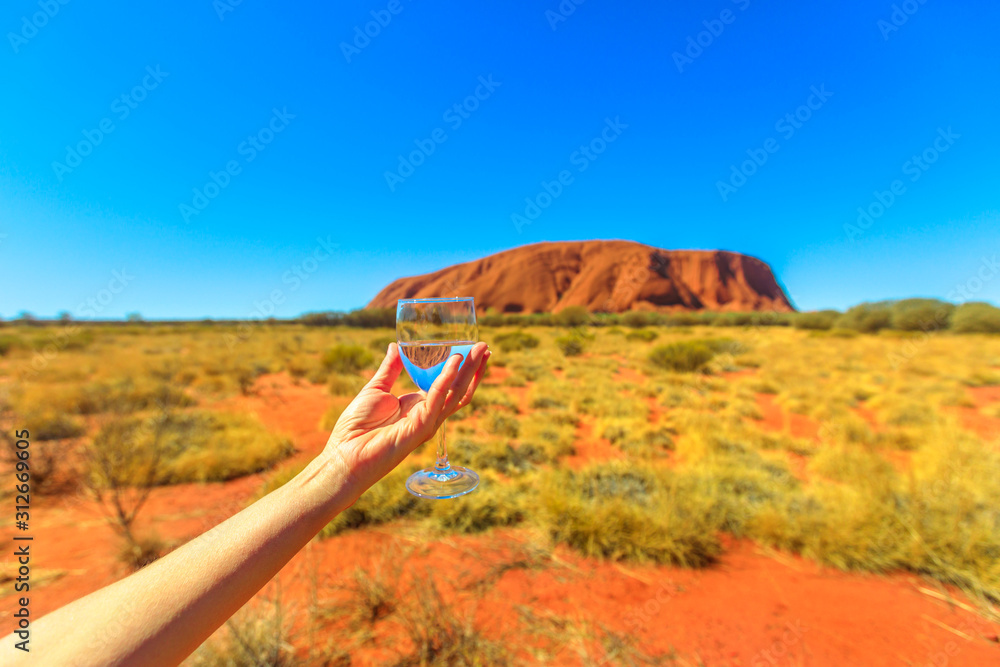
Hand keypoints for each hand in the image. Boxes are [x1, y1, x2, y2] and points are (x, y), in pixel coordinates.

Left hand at [323, 342, 489, 492]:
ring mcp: (427, 422)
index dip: (462, 369)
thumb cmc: (356, 428)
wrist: (344, 455)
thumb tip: (396, 345)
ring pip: (456, 394)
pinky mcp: (420, 427)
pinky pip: (437, 399)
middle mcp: (428, 415)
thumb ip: (390, 368)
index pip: (449, 386)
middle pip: (459, 389)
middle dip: (474, 368)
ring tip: (479, 350)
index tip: (471, 349)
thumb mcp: (376, 389)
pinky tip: (454, 361)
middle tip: (484, 346)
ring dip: (469, 371)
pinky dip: (447, 379)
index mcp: (420, 406)